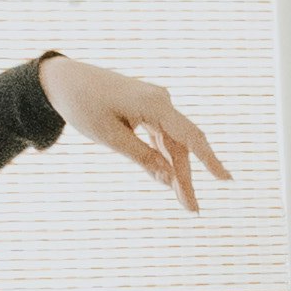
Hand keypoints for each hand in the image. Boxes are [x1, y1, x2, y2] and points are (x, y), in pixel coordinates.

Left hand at [40, 54, 231, 207]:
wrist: (63, 79)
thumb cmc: (83, 105)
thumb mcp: (110, 137)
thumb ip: (142, 157)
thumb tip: (168, 179)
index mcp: (154, 105)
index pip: (190, 137)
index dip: (210, 160)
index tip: (226, 180)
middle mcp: (160, 101)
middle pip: (181, 146)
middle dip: (186, 179)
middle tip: (192, 210)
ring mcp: (154, 104)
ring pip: (172, 144)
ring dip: (177, 172)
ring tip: (184, 201)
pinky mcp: (146, 108)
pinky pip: (162, 136)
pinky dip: (164, 158)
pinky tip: (168, 179)